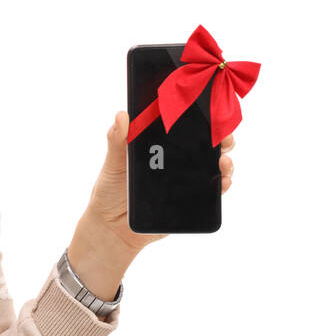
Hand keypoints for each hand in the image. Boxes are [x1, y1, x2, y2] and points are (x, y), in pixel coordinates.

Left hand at [87, 111, 236, 253]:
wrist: (112, 226)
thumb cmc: (110, 189)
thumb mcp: (113, 162)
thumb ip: (117, 139)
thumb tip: (121, 115)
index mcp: (160, 144)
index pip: (185, 125)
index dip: (201, 116)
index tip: (212, 109)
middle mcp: (177, 160)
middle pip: (206, 144)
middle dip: (221, 137)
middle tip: (224, 137)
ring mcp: (186, 180)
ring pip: (214, 166)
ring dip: (225, 161)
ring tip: (223, 161)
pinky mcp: (190, 200)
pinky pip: (211, 191)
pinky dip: (221, 185)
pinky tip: (223, 182)